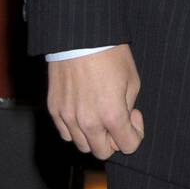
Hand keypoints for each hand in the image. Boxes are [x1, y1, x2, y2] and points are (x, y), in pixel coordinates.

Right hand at [47, 44, 143, 160]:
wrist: (80, 36)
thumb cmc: (110, 53)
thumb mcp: (132, 79)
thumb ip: (128, 106)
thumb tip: (124, 119)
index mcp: (112, 115)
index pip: (127, 146)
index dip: (135, 134)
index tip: (133, 117)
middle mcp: (88, 122)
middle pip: (102, 152)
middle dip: (114, 140)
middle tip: (117, 119)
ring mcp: (68, 117)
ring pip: (82, 145)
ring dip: (94, 136)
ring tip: (99, 115)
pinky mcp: (54, 109)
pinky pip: (65, 133)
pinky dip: (76, 129)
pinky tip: (83, 111)